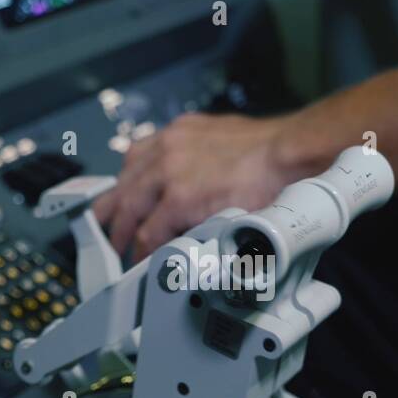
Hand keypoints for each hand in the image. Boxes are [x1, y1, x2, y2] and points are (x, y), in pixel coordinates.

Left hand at [93, 112, 297, 259]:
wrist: (289, 153)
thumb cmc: (270, 150)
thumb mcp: (223, 141)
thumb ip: (202, 159)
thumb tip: (200, 181)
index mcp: (177, 135)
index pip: (134, 161)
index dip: (123, 188)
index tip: (118, 204)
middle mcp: (167, 148)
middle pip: (123, 186)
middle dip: (111, 215)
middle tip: (108, 237)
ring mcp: (170, 172)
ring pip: (129, 210)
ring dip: (123, 236)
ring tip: (122, 257)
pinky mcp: (180, 198)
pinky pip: (151, 232)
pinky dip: (145, 250)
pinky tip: (145, 263)